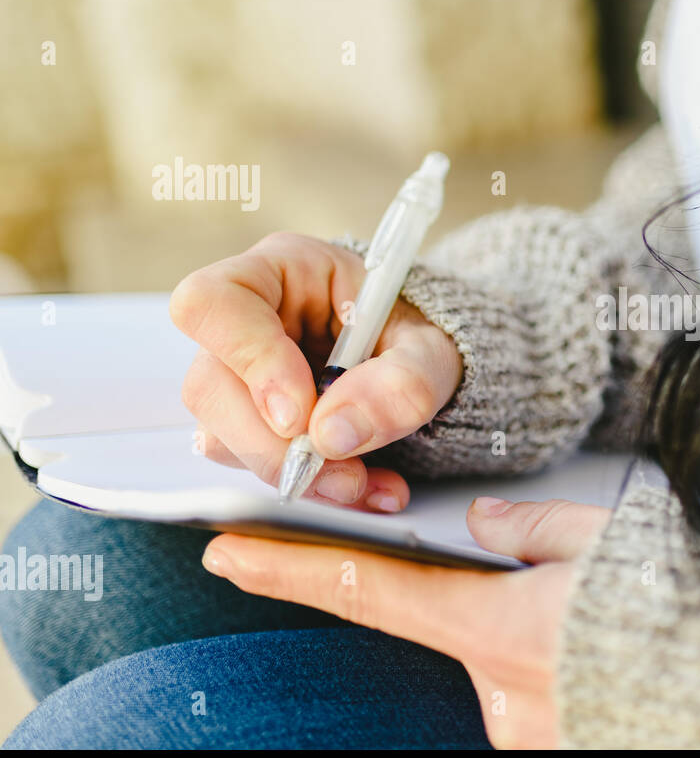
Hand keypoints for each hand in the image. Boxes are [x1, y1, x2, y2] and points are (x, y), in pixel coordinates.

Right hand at [170, 232, 461, 511]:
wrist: (425, 366)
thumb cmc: (419, 336)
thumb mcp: (432, 351)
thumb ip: (400, 382)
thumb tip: (332, 434)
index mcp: (283, 269)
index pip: (215, 300)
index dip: (247, 360)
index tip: (298, 415)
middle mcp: (246, 319)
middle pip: (209, 386)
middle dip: (274, 446)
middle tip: (343, 473)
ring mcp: (237, 374)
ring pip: (222, 436)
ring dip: (294, 474)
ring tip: (366, 483)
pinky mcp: (248, 423)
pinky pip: (253, 468)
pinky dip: (310, 489)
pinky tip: (363, 488)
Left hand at [200, 497, 612, 748]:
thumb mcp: (616, 537)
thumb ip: (533, 527)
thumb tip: (483, 524)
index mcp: (504, 629)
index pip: (370, 591)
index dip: (291, 570)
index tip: (229, 553)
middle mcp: (504, 698)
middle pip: (458, 629)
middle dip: (491, 603)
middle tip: (575, 592)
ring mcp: (533, 736)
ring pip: (505, 666)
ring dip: (539, 639)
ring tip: (616, 626)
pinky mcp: (560, 751)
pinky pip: (539, 700)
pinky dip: (562, 672)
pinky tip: (616, 657)